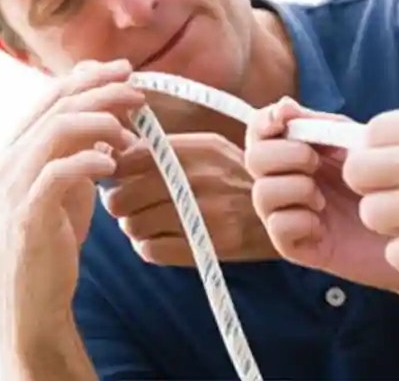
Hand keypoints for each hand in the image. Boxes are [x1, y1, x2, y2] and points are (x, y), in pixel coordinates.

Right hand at [0, 59, 144, 352]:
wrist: (31, 305)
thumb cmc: (52, 244)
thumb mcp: (67, 188)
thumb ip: (79, 150)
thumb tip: (108, 114)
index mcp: (12, 152)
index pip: (49, 98)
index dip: (88, 78)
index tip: (124, 70)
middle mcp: (4, 163)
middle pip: (56, 106)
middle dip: (102, 90)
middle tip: (139, 90)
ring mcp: (10, 189)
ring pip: (56, 130)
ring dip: (101, 120)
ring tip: (132, 128)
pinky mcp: (26, 216)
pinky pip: (58, 173)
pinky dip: (90, 160)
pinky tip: (115, 163)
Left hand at [102, 132, 277, 264]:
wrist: (285, 210)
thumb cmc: (237, 177)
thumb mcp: (209, 148)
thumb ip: (165, 147)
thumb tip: (114, 150)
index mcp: (194, 149)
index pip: (128, 160)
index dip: (113, 171)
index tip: (115, 177)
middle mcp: (195, 178)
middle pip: (122, 198)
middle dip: (119, 204)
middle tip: (128, 205)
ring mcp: (200, 214)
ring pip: (134, 226)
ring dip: (134, 227)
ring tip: (147, 222)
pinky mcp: (205, 245)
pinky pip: (151, 250)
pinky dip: (148, 247)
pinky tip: (160, 239)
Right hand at [245, 98, 398, 292]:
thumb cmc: (387, 184)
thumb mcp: (356, 144)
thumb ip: (319, 124)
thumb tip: (282, 105)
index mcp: (298, 152)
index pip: (259, 132)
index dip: (262, 123)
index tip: (281, 120)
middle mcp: (287, 181)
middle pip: (254, 159)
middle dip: (283, 154)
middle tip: (314, 161)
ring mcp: (289, 214)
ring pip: (261, 193)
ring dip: (293, 187)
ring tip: (323, 198)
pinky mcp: (298, 247)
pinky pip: (277, 227)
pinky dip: (298, 220)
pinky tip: (322, 224)